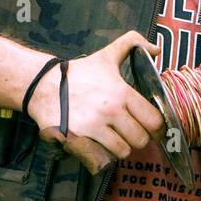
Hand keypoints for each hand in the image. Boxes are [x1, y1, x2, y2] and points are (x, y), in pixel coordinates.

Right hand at [27, 31, 164, 174]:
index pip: (153, 121)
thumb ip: (133, 43)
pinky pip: (101, 158)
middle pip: (140, 140)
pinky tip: (100, 144)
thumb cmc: (79, 73)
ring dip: (120, 148)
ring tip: (114, 138)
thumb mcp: (106, 55)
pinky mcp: (77, 140)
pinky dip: (103, 155)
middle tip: (130, 133)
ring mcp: (93, 127)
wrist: (44, 85)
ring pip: (122, 152)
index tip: (152, 129)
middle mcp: (110, 111)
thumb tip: (156, 49)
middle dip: (138, 139)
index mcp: (122, 92)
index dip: (157, 128)